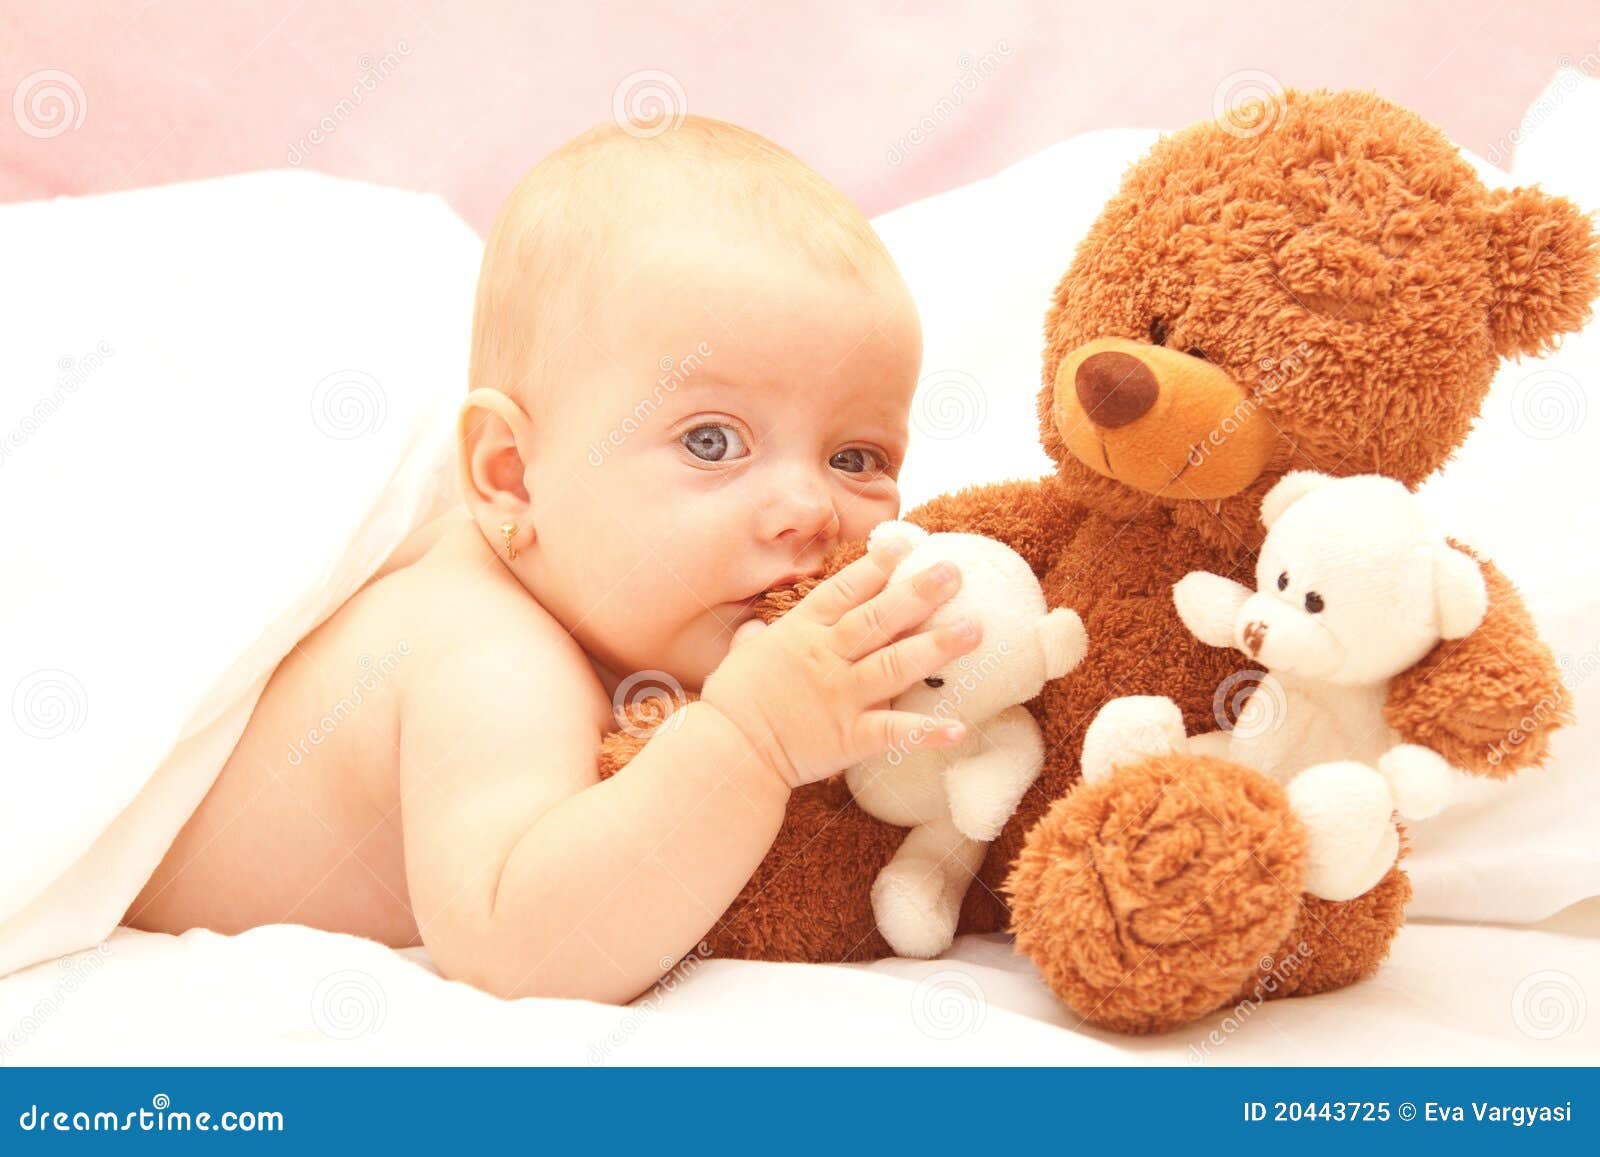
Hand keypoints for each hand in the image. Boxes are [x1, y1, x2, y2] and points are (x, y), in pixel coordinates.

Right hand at [700, 541, 981, 789]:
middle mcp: (826, 658)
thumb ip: (755, 639)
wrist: (728, 754)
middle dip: (918, 593)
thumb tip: (754, 628)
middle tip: (955, 571)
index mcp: (802, 633)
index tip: (908, 543)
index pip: (845, 590)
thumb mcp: (740, 658)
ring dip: (937, 646)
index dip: (878, 565)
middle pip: (878, 618)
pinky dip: (928, 731)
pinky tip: (960, 727)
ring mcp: (841, 696)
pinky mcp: (850, 737)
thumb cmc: (732, 705)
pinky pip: (894, 733)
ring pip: (895, 665)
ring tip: (974, 628)